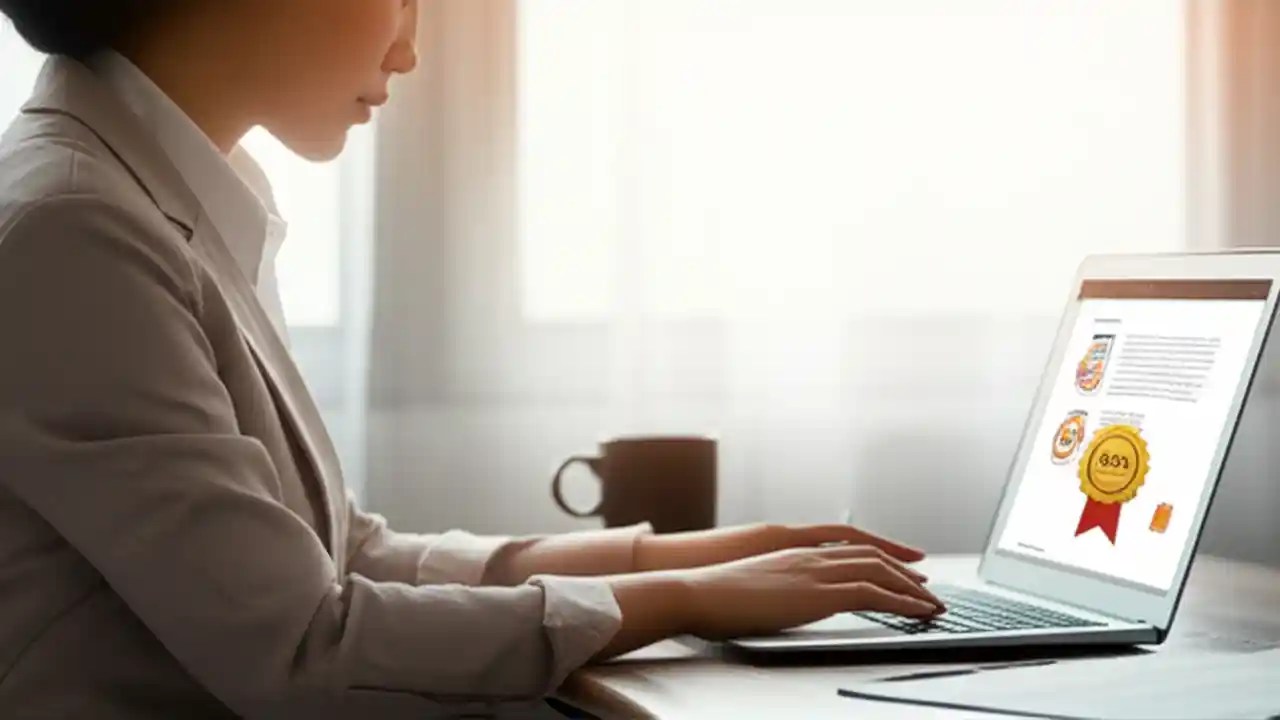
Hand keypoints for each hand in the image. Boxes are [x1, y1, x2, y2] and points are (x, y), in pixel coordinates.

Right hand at [597, 544, 943, 659]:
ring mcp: (814, 571)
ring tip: (933, 603)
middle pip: (869, 554)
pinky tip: (918, 612)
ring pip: (878, 570)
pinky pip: (872, 593)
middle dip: (901, 569)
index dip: (877, 553)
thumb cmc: (713, 596)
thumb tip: (785, 600)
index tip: (898, 566)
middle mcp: (808, 554)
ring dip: (910, 587)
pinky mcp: (817, 593)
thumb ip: (775, 585)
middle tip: (925, 585)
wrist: (696, 591)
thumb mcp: (752, 585)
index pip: (847, 546)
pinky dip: (902, 601)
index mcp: (792, 550)